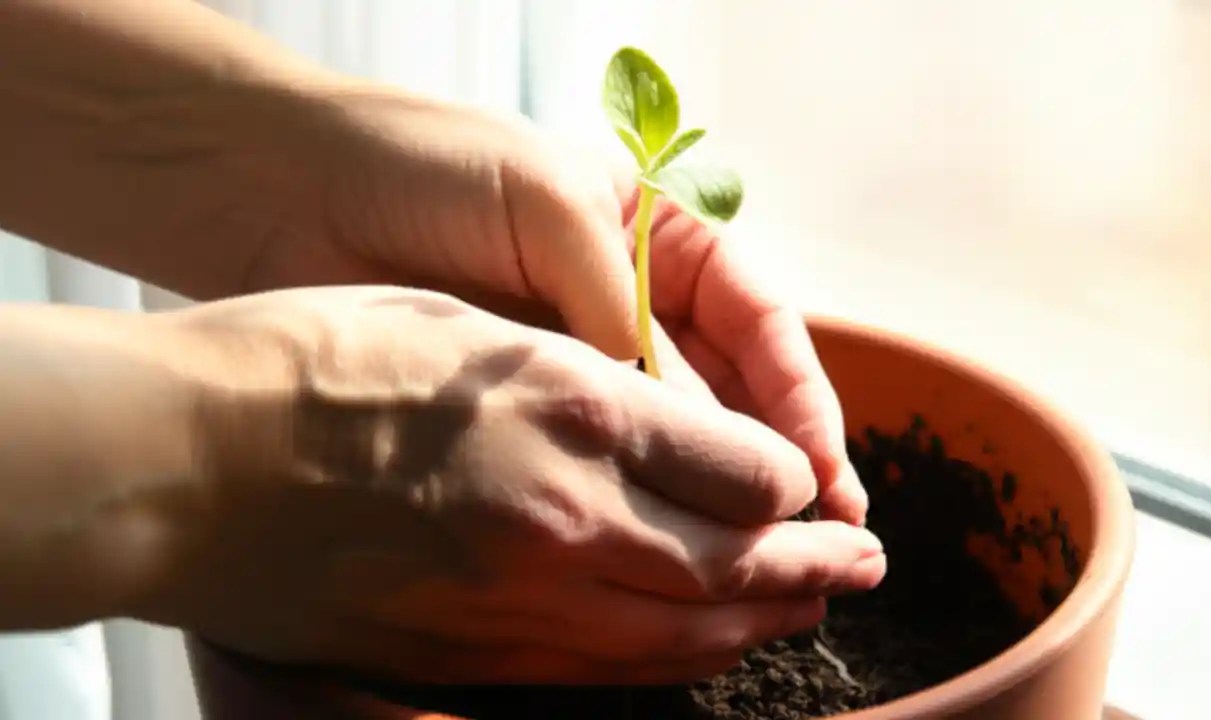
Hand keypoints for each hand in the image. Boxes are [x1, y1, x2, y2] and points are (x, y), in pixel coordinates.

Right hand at [151, 286, 884, 683]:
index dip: (798, 486)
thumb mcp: (477, 325)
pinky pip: (604, 676)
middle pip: (736, 568)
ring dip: (760, 626)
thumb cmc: (318, 361)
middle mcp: (566, 516)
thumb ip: (593, 384)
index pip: (744, 470)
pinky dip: (673, 664)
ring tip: (805, 612)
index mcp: (572, 409)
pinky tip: (699, 652)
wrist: (188, 461)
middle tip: (859, 566)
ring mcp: (518, 600)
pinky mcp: (468, 656)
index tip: (815, 488)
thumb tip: (686, 433)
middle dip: (814, 570)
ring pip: (684, 638)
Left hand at [238, 83, 866, 523]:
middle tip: (816, 545)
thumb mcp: (546, 206)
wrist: (283, 184)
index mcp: (654, 240)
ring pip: (666, 443)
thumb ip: (620, 309)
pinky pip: (589, 465)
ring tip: (756, 567)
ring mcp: (571, 364)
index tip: (824, 475)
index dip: (799, 399)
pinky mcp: (515, 413)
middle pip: (728, 397)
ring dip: (713, 502)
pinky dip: (628, 507)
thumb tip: (691, 423)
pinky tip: (656, 550)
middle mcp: (625, 307)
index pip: (757, 324)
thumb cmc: (421, 164)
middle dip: (775, 468)